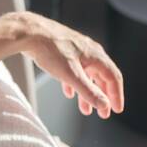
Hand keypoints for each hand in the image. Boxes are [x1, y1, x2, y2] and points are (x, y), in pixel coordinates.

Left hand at [0, 11, 123, 118]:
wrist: (30, 33)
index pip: (114, 78)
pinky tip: (69, 93)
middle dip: (102, 97)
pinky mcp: (66, 52)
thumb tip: (104, 105)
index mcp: (96, 56)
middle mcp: (90, 52)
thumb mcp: (71, 75)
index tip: (116, 110)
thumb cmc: (51, 50)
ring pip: (88, 76)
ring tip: (85, 109)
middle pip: (102, 78)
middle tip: (103, 113)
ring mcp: (78, 51)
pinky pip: (75, 71)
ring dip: (88, 93)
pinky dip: (75, 84)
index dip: (116, 95)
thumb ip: (88, 92)